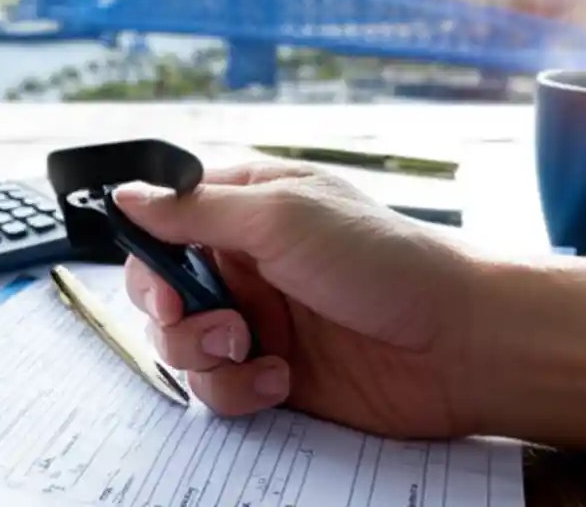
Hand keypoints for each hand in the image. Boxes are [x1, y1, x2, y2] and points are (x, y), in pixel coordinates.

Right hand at [115, 161, 484, 438]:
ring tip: (250, 349)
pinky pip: (219, 389)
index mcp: (246, 207)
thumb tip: (127, 195)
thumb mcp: (281, 216)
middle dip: (172, 314)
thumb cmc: (380, 261)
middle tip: (215, 322)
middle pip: (159, 291)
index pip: (163, 224)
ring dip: (205, 354)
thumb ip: (195, 210)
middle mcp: (245, 262)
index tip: (162, 287)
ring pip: (182, 345)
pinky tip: (280, 379)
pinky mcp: (272, 372)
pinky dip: (239, 389)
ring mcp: (258, 319)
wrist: (458, 343)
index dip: (148, 258)